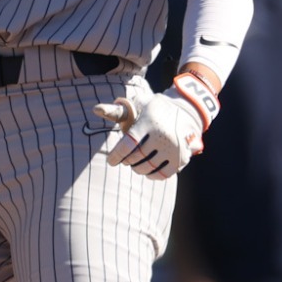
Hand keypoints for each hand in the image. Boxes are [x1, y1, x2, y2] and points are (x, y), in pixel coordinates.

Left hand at [95, 75, 215, 178]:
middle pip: (137, 157)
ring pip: (148, 167)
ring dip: (137, 168)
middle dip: (127, 161)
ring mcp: (174, 148)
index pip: (128, 144)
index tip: (111, 161)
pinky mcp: (182, 158)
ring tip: (135, 163)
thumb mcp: (137, 105)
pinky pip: (162, 174)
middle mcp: (163, 135)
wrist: (186, 111)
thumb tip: (95, 109)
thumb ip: (117, 111)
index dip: (117, 155)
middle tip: (124, 160)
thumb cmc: (152, 110)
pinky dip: (152, 175)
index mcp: (149, 122)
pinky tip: (147, 169)